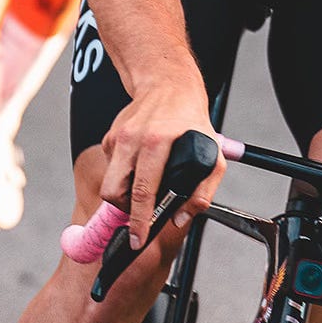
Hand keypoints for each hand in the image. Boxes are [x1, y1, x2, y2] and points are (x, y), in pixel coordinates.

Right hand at [99, 84, 221, 249]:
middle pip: (114, 191)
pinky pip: (111, 167)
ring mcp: (118, 136)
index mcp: (158, 140)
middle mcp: (133, 138)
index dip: (139, 220)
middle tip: (140, 213)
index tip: (137, 239)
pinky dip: (123, 174)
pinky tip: (140, 164)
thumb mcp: (212, 153)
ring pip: (109, 182)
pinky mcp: (109, 136)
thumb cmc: (190, 119)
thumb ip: (203, 190)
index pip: (142, 190)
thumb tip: (181, 218)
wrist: (168, 84)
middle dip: (125, 210)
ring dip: (124, 194)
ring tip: (144, 188)